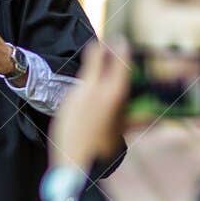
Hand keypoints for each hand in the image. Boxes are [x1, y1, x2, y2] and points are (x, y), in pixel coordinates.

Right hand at [48, 42, 128, 172]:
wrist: (77, 163)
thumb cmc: (77, 127)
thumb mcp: (82, 91)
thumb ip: (93, 67)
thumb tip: (100, 45)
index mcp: (117, 91)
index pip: (123, 61)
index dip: (120, 47)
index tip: (116, 37)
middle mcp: (122, 103)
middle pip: (121, 76)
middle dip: (116, 62)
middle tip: (110, 49)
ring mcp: (117, 117)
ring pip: (117, 90)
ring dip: (111, 76)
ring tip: (101, 67)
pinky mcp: (110, 128)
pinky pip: (112, 103)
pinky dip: (106, 91)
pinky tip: (95, 95)